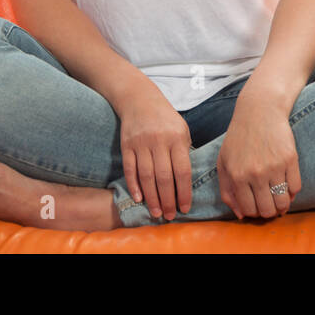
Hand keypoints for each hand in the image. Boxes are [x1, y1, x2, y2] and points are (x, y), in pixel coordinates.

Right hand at [115, 85, 192, 219]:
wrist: (139, 99)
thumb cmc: (165, 119)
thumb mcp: (182, 130)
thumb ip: (185, 153)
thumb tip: (187, 182)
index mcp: (177, 138)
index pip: (182, 171)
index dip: (184, 192)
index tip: (185, 208)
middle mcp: (159, 141)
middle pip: (164, 177)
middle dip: (168, 200)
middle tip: (169, 216)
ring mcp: (141, 143)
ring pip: (146, 176)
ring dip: (152, 198)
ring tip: (156, 213)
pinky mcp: (126, 145)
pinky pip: (130, 169)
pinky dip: (134, 185)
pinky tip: (139, 199)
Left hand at [217, 96, 301, 219]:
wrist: (259, 111)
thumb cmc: (239, 138)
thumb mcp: (223, 162)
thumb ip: (227, 191)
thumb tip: (240, 215)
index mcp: (236, 176)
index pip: (248, 210)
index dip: (253, 213)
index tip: (256, 206)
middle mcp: (255, 174)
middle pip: (267, 210)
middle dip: (269, 212)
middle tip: (269, 204)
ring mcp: (274, 167)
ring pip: (283, 203)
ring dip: (282, 206)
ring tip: (279, 199)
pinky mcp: (290, 159)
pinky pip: (296, 188)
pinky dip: (293, 192)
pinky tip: (286, 185)